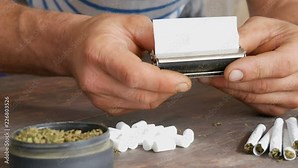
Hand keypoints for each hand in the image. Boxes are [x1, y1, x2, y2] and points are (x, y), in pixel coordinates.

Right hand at [66, 14, 190, 114]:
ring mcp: (98, 97)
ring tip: (161, 78)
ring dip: (160, 94)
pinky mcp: (104, 106)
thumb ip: (154, 36)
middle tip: (178, 77)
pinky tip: (147, 85)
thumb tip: (175, 51)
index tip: (183, 81)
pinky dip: (149, 98)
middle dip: (168, 89)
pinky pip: (137, 108)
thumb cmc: (101, 35)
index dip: (162, 82)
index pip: (134, 75)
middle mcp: (96, 80)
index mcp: (101, 54)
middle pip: (142, 94)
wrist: (77, 48)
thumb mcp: (129, 24)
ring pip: (143, 104)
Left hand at [199, 16, 297, 115]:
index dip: (251, 71)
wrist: (286, 48)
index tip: (228, 72)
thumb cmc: (277, 37)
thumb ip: (246, 36)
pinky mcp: (280, 107)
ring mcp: (293, 96)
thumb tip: (227, 50)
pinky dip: (237, 95)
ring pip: (254, 97)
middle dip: (229, 81)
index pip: (278, 66)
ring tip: (213, 78)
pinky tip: (228, 85)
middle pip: (261, 86)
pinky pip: (253, 104)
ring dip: (229, 89)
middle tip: (208, 74)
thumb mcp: (263, 27)